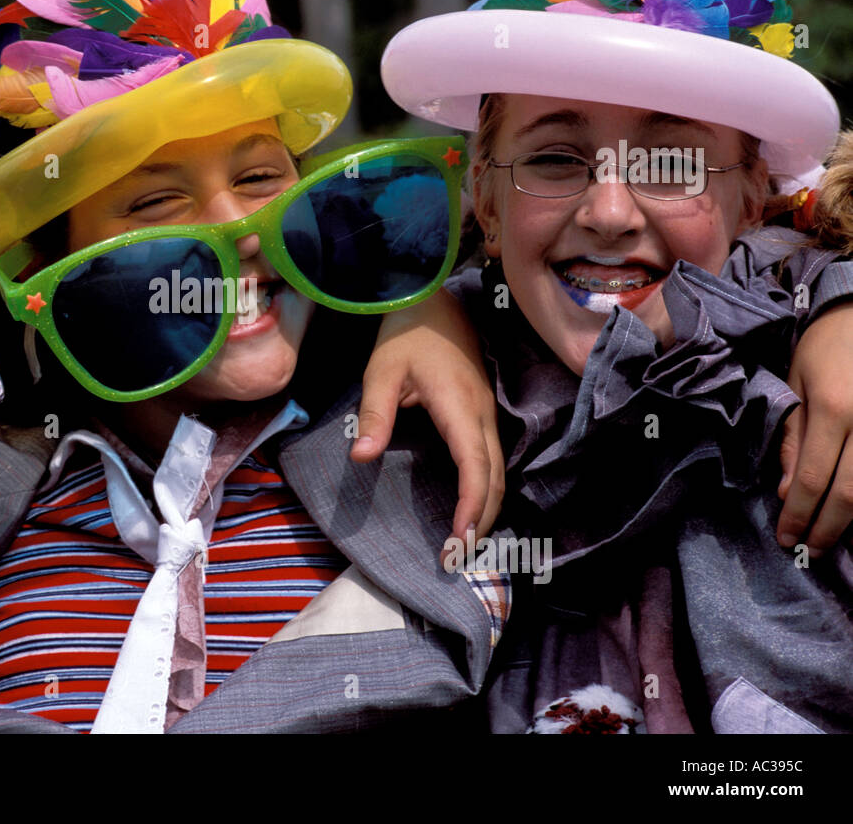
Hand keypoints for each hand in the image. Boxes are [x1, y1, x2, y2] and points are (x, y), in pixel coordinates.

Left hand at [351, 289, 504, 539]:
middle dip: (483, 520)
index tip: (459, 540)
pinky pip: (491, 458)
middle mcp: (482, 414)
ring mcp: (486, 412)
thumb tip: (361, 458)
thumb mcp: (380, 372)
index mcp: (460, 407)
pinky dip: (486, 488)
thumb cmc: (403, 335)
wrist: (429, 299)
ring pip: (498, 469)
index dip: (472, 507)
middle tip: (459, 558)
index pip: (475, 467)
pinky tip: (471, 508)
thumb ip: (374, 415)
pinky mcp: (481, 411)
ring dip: (487, 507)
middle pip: (494, 477)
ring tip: (466, 543)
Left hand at [777, 300, 852, 556]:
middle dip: (828, 527)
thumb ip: (792, 438)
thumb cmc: (824, 346)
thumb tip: (785, 490)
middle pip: (850, 493)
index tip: (787, 539)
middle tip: (811, 549)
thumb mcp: (794, 385)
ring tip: (833, 536)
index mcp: (831, 410)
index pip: (810, 479)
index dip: (798, 515)